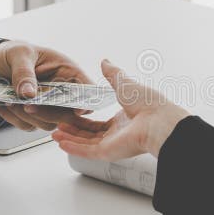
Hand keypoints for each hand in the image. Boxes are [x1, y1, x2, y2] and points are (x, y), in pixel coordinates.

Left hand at [0, 41, 92, 130]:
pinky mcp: (33, 116)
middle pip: (69, 115)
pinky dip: (13, 118)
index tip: (76, 109)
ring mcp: (48, 107)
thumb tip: (29, 94)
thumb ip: (24, 72)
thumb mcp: (19, 54)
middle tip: (27, 105)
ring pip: (47, 124)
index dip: (86, 102)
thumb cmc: (15, 53)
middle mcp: (61, 92)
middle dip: (48, 113)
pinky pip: (27, 125)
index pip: (87, 91)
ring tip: (9, 101)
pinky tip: (4, 103)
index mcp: (67, 72)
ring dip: (26, 116)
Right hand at [52, 60, 189, 159]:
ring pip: (86, 143)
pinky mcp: (110, 152)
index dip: (82, 120)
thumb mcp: (125, 83)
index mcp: (123, 119)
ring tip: (55, 133)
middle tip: (58, 125)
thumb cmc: (148, 103)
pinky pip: (88, 152)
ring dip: (70, 139)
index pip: (98, 123)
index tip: (70, 115)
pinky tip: (61, 143)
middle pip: (89, 135)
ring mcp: (113, 144)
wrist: (158, 121)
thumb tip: (105, 61)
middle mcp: (118, 133)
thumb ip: (113, 75)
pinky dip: (74, 148)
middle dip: (72, 131)